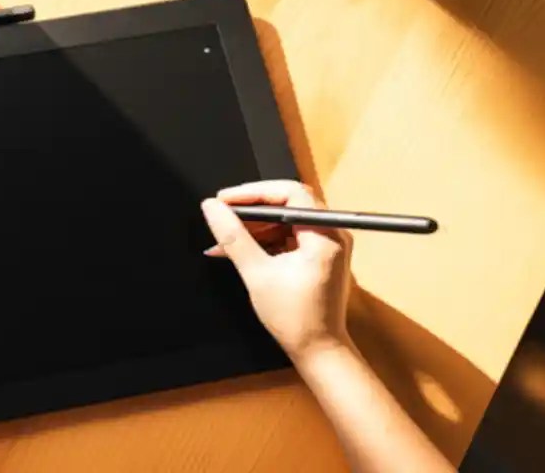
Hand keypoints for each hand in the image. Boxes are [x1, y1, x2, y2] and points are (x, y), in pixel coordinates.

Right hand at [200, 180, 353, 361]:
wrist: (318, 350)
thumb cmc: (294, 317)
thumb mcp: (256, 274)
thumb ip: (233, 237)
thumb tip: (211, 208)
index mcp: (324, 235)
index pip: (289, 193)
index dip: (253, 192)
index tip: (225, 199)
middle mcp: (332, 234)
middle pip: (288, 203)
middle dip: (252, 209)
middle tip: (222, 213)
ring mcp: (328, 245)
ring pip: (285, 220)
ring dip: (254, 227)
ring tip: (224, 238)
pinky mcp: (320, 256)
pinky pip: (288, 236)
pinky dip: (264, 240)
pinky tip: (237, 250)